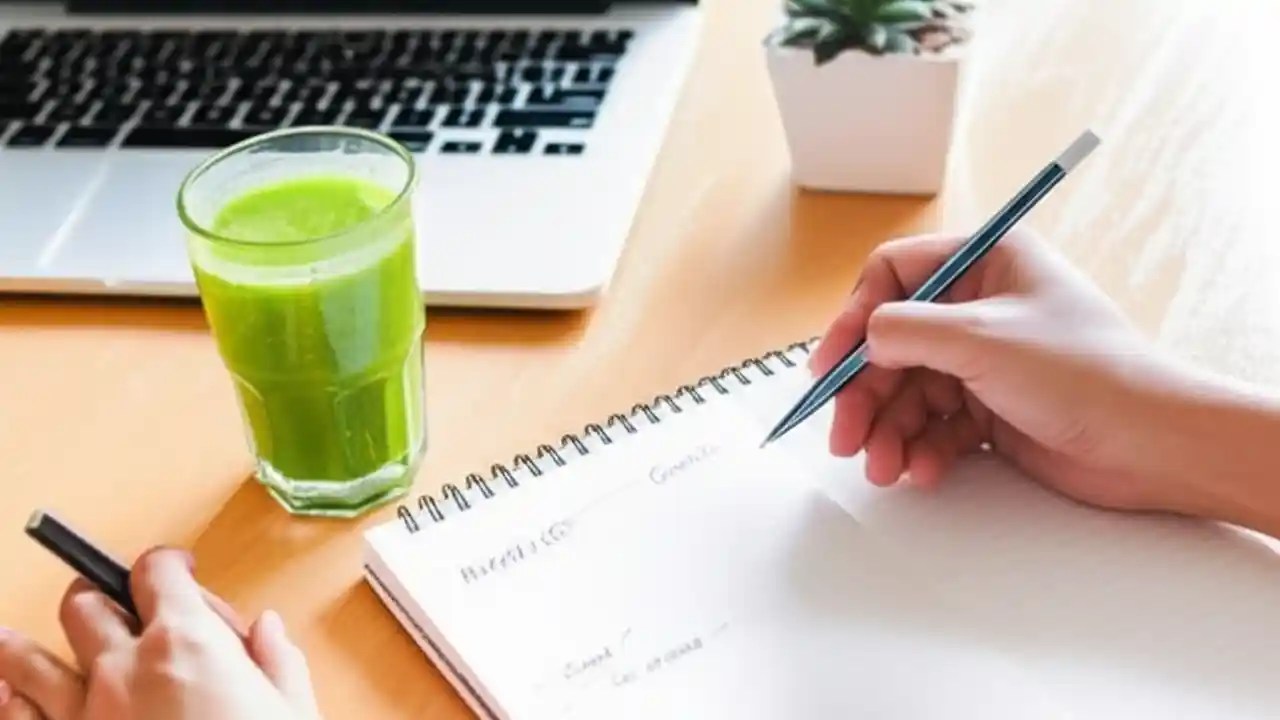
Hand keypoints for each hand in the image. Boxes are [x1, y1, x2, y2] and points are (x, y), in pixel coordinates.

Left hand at [0, 548, 320, 719]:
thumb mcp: (294, 711)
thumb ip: (278, 662)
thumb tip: (267, 631)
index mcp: (184, 644)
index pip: (157, 572)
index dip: (169, 564)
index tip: (178, 570)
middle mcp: (122, 670)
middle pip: (87, 604)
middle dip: (103, 596)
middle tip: (122, 608)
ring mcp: (82, 716)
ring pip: (27, 661)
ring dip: (23, 647)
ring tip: (11, 640)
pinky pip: (16, 718)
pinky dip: (8, 702)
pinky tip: (6, 694)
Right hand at [810, 229, 1236, 517]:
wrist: (1151, 444)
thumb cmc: (1083, 372)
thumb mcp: (979, 337)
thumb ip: (906, 330)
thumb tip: (861, 339)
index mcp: (985, 262)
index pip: (892, 276)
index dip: (854, 320)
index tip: (830, 365)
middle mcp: (980, 306)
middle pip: (892, 344)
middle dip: (866, 393)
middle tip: (844, 435)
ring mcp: (985, 359)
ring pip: (909, 390)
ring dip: (888, 429)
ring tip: (883, 466)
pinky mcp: (992, 408)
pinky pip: (936, 425)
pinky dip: (921, 448)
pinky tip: (922, 470)